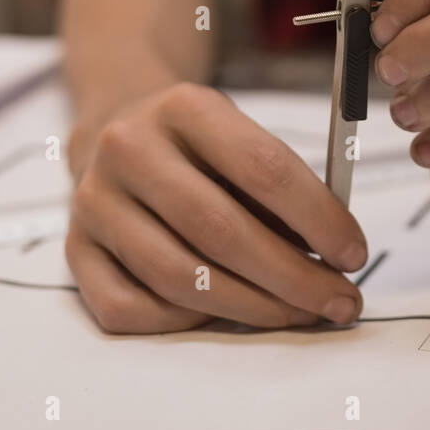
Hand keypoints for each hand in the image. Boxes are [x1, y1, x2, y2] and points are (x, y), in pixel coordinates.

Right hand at [65, 82, 367, 332]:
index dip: (318, 219)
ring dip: (253, 307)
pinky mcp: (74, 250)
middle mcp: (129, 149)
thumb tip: (335, 256)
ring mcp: (93, 202)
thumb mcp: (244, 134)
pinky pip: (130, 309)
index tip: (355, 254)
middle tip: (339, 300)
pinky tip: (226, 313)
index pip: (264, 168)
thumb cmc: (201, 143)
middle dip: (292, 277)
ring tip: (300, 312)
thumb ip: (285, 186)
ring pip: (179, 277)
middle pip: (221, 230)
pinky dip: (186, 322)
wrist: (115, 125)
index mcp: (185, 107)